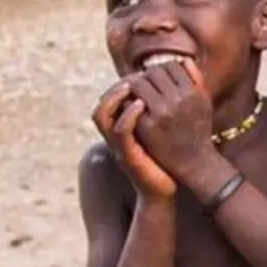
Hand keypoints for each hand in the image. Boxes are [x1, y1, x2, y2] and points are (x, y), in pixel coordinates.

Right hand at [93, 82, 175, 198]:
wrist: (164, 192)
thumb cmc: (163, 163)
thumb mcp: (157, 135)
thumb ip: (154, 116)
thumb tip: (166, 90)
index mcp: (119, 131)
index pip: (107, 101)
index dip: (118, 85)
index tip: (138, 73)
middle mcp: (114, 138)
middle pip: (99, 105)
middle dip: (114, 88)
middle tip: (133, 76)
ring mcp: (118, 147)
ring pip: (101, 116)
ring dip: (116, 97)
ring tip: (133, 85)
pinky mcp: (127, 157)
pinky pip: (120, 132)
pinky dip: (128, 116)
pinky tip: (142, 105)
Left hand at [127, 60, 213, 184]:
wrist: (195, 162)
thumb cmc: (199, 130)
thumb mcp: (205, 103)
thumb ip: (197, 80)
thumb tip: (184, 59)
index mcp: (193, 92)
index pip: (172, 65)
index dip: (163, 68)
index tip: (160, 77)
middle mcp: (179, 100)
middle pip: (154, 71)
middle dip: (148, 75)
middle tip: (144, 82)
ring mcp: (163, 113)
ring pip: (140, 83)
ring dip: (136, 85)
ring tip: (137, 92)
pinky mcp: (149, 126)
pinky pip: (132, 102)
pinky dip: (130, 100)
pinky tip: (132, 105)